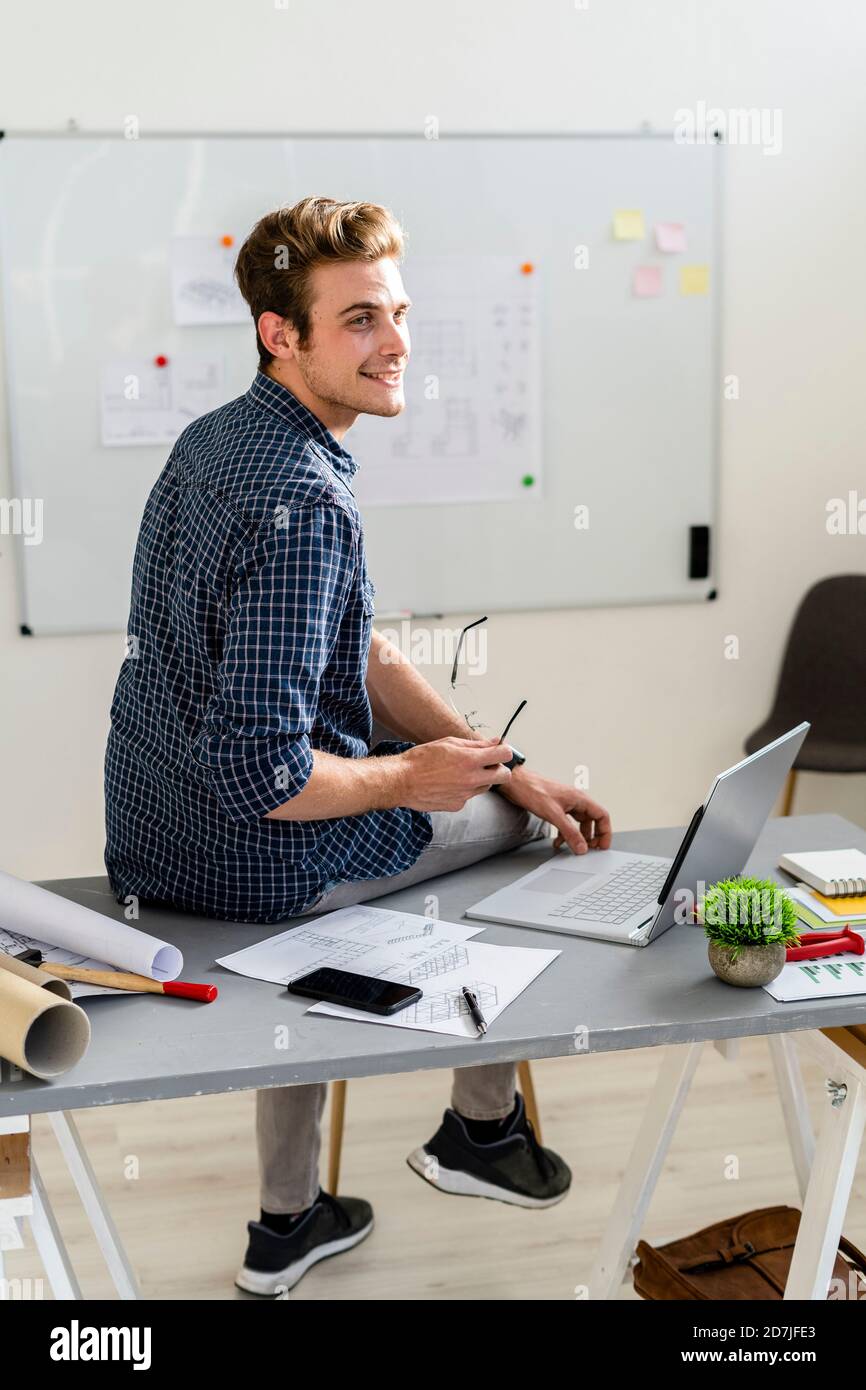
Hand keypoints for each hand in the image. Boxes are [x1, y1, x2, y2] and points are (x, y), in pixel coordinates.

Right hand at [396, 737, 512, 811]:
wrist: (401, 781)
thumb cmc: (421, 760)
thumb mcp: (449, 743)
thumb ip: (476, 744)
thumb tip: (495, 742)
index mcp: (470, 760)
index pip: (504, 755)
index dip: (504, 751)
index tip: (499, 751)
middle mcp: (471, 779)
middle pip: (504, 776)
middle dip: (499, 769)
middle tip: (486, 764)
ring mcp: (465, 795)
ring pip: (486, 786)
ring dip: (480, 779)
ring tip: (460, 772)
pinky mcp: (457, 805)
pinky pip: (469, 796)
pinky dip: (464, 790)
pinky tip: (448, 783)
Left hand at [499, 767, 611, 855]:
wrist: (515, 782)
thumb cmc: (532, 790)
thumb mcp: (553, 814)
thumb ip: (569, 832)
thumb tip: (582, 847)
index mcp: (580, 799)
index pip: (602, 816)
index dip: (605, 832)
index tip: (602, 846)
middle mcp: (575, 801)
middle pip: (592, 821)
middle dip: (592, 837)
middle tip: (589, 850)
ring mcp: (566, 804)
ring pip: (579, 823)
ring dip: (578, 837)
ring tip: (574, 848)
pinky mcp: (556, 808)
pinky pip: (566, 823)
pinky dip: (565, 834)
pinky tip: (558, 843)